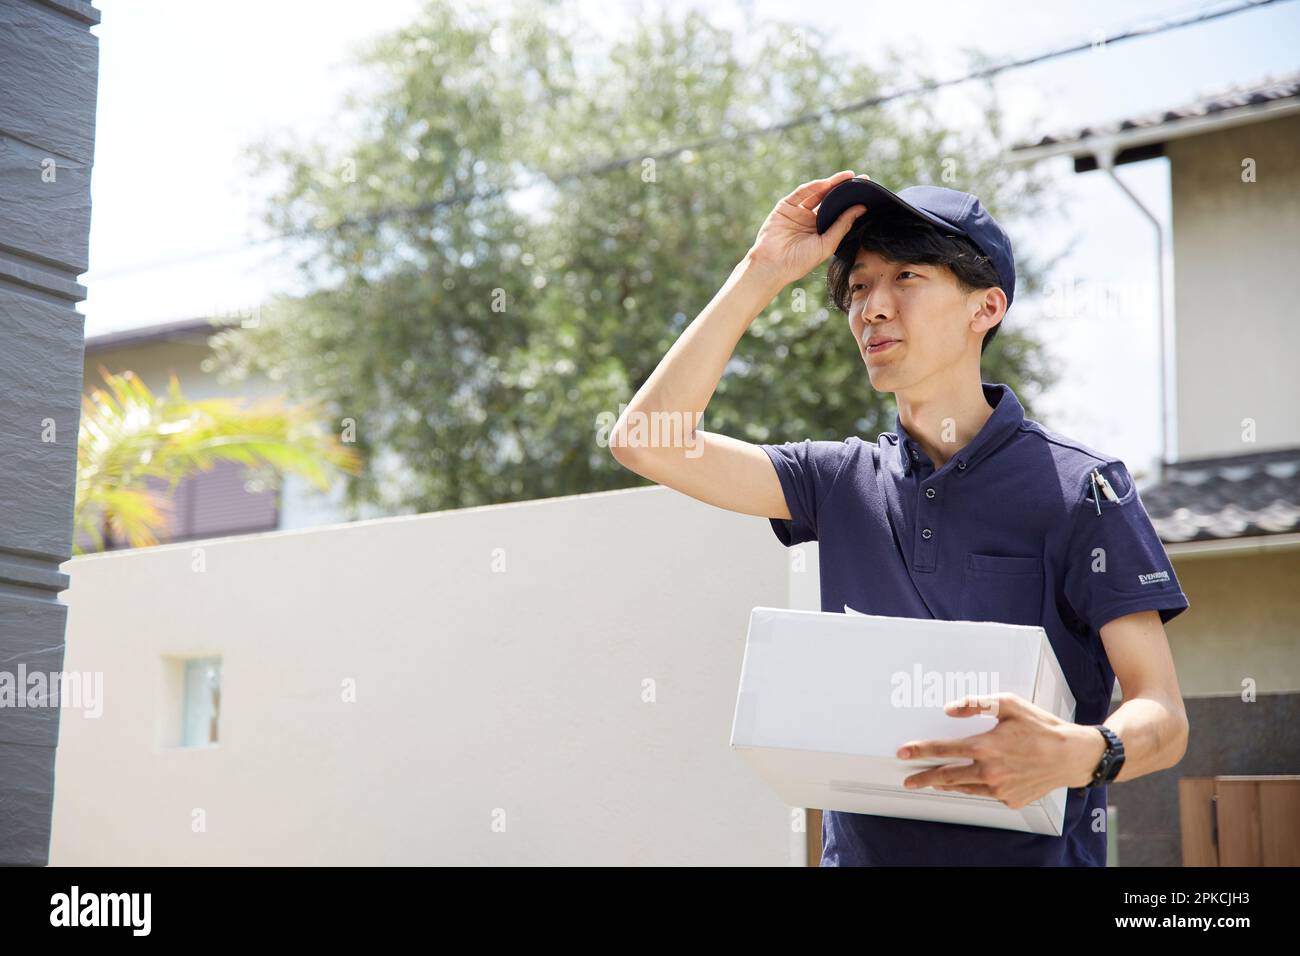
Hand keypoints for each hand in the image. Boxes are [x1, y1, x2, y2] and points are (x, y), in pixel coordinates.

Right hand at [744, 170, 868, 288]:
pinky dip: (813, 187)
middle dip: (844, 188)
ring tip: (848, 177)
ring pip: (817, 193)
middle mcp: (809, 219)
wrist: (773, 266)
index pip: (839, 211)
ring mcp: (797, 212)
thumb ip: (843, 225)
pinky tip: (826, 183)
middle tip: (861, 179)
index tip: (868, 192)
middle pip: (830, 199)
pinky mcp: (785, 206)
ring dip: (831, 184)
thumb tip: (861, 209)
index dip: (852, 202)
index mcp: (820, 230)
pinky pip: (800, 193)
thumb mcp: (827, 244)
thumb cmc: (800, 261)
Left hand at [894, 693, 1107, 808]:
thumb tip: (949, 708)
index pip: (942, 749)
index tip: (902, 752)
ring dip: (945, 784)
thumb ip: (976, 704)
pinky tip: (973, 780)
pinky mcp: (1009, 800)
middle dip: (923, 777)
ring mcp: (999, 789)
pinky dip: (975, 787)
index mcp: (985, 746)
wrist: (1071, 756)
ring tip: (934, 781)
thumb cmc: (1041, 727)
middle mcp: (989, 771)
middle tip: (908, 780)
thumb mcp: (1009, 704)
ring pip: (963, 787)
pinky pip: (985, 793)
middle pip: (945, 776)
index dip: (920, 751)